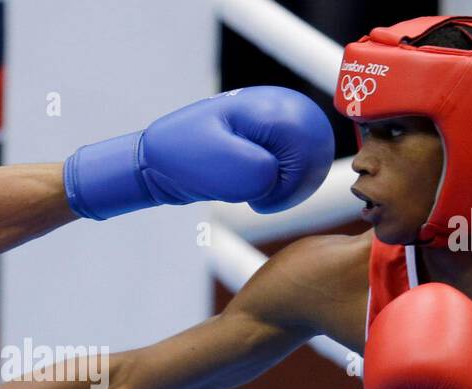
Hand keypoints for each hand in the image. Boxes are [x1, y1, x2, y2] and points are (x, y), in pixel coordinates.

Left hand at [63, 86, 333, 219]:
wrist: (156, 160)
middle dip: (294, 182)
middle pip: (315, 149)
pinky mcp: (267, 141)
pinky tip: (255, 189)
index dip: (293, 178)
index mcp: (263, 107)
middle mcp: (273, 107)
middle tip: (262, 198)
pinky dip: (281, 183)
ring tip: (255, 193)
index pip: (308, 141)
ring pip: (308, 159)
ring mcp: (271, 123)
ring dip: (288, 185)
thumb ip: (254, 173)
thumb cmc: (178, 157)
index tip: (263, 197)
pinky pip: (293, 164)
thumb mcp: (214, 167)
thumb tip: (275, 177)